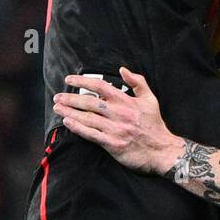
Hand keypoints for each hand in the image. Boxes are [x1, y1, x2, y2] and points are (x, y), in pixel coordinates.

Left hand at [53, 69, 183, 175]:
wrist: (161, 150)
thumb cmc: (154, 124)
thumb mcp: (150, 99)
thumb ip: (138, 82)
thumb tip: (123, 70)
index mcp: (126, 101)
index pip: (100, 86)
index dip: (82, 81)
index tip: (69, 80)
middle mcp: (119, 114)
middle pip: (89, 103)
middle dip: (70, 98)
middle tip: (57, 97)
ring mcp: (115, 129)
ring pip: (87, 118)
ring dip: (70, 112)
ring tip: (57, 107)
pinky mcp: (112, 144)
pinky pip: (91, 135)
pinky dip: (78, 128)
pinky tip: (68, 123)